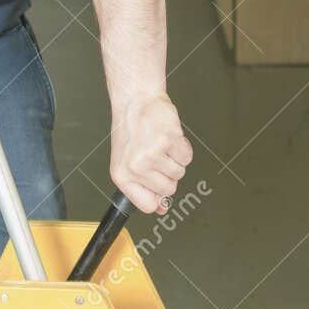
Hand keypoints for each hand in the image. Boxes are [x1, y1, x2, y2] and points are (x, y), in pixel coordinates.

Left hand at [110, 93, 192, 214]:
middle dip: (167, 175)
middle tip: (156, 156)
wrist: (136, 101)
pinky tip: (169, 138)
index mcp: (122, 176)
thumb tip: (161, 208)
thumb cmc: (131, 129)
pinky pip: (187, 158)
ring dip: (175, 160)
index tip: (158, 188)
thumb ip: (142, 187)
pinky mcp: (168, 141)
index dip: (157, 198)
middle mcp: (135, 168)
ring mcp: (152, 155)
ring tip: (161, 145)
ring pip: (179, 174)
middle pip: (168, 190)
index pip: (147, 205)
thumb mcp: (127, 162)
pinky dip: (183, 148)